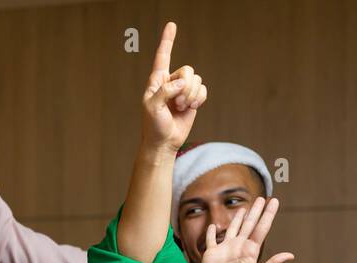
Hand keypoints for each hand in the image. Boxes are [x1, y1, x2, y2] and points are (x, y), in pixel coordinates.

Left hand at [140, 22, 205, 152]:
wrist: (164, 143)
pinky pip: (203, 89)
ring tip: (182, 107)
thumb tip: (182, 83)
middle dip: (186, 87)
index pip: (163, 56)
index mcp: (157, 80)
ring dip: (191, 95)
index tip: (171, 25)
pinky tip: (192, 107)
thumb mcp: (153, 107)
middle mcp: (171, 82)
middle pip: (187, 70)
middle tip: (177, 103)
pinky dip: (199, 98)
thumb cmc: (154, 126)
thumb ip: (165, 91)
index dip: (167, 40)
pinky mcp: (192, 99)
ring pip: (196, 80)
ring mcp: (182, 90)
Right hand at [197, 197, 292, 262]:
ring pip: (233, 229)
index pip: (261, 228)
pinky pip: (211, 240)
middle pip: (249, 225)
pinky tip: (213, 226)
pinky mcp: (211, 255)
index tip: (274, 201)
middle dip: (256, 211)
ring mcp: (225, 250)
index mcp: (250, 252)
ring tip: (244, 208)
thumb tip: (290, 255)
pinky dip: (211, 233)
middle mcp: (239, 248)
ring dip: (238, 218)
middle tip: (262, 198)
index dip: (268, 215)